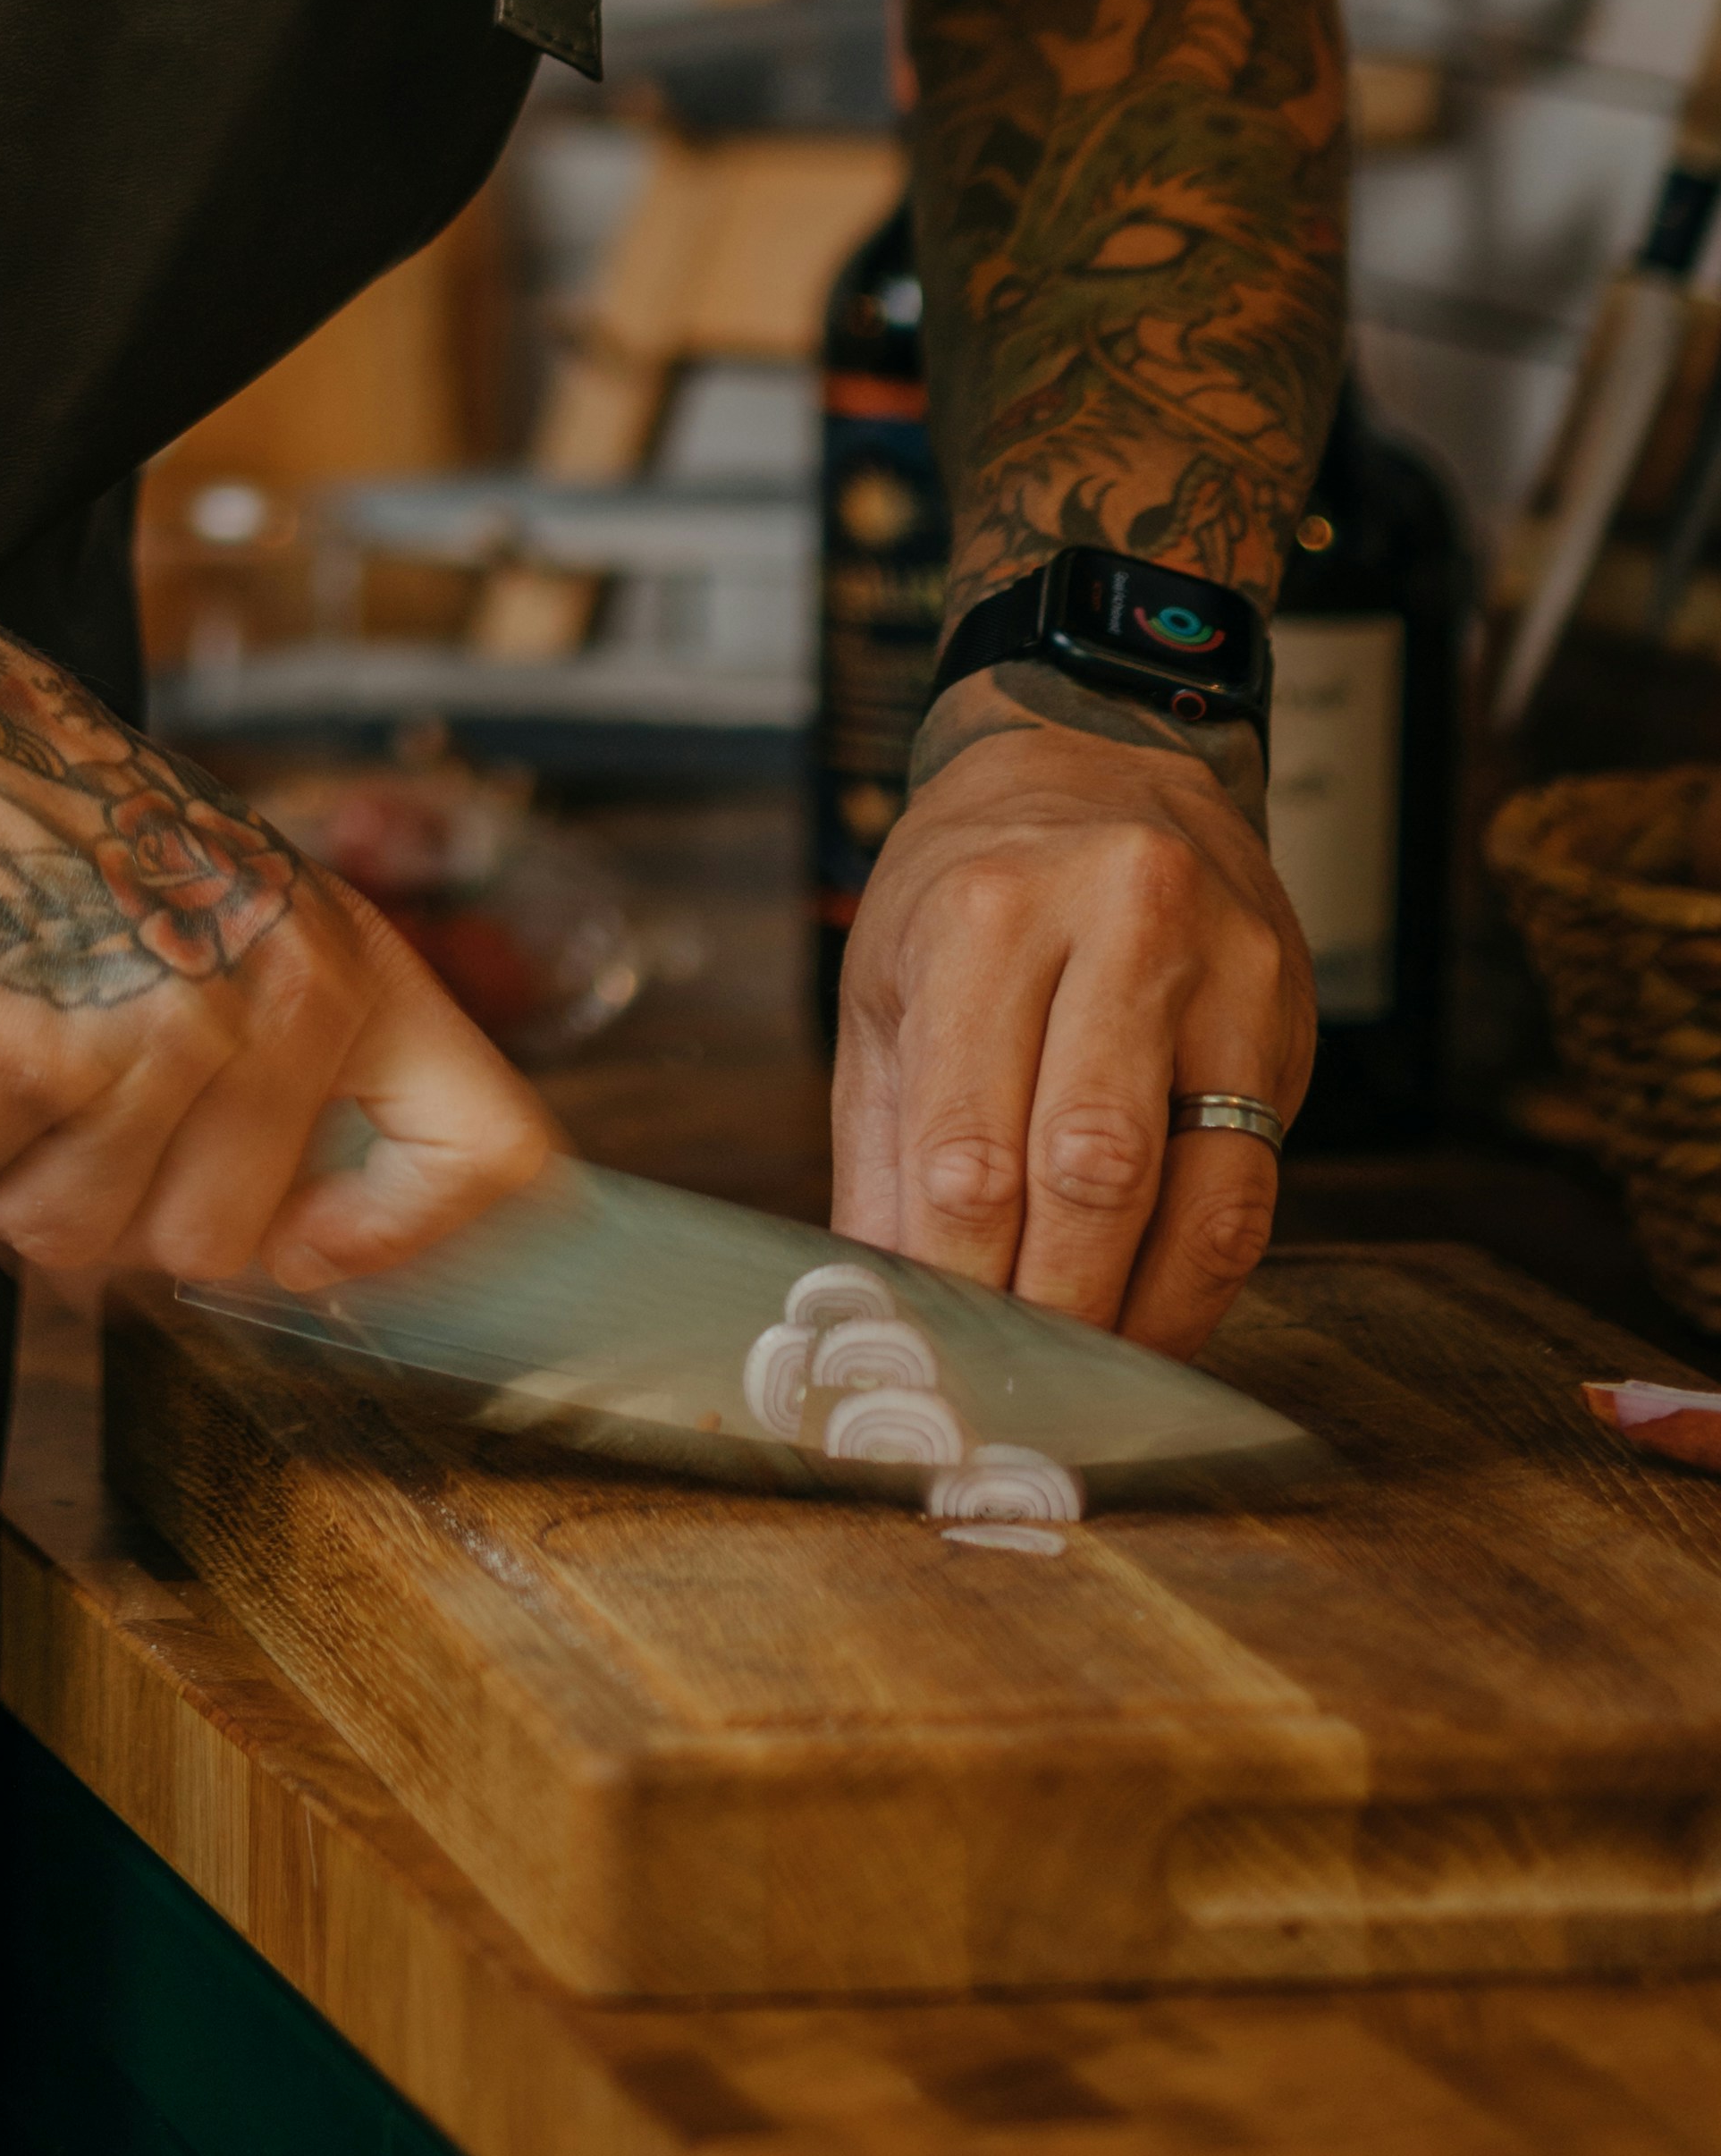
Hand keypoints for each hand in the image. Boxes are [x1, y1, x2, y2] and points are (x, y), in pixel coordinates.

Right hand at [0, 796, 558, 1297]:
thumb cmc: (21, 790)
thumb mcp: (215, 890)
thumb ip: (281, 1047)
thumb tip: (306, 1230)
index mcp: (334, 958)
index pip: (479, 1155)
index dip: (402, 1239)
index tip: (311, 1251)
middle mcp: (259, 1004)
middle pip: (219, 1246)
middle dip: (113, 1209)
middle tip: (44, 1122)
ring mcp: (137, 1039)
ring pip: (78, 1241)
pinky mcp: (5, 1065)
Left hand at [832, 708, 1314, 1353]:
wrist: (1095, 763)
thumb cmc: (969, 891)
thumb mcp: (887, 992)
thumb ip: (883, 1159)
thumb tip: (871, 1309)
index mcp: (983, 917)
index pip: (968, 1148)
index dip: (953, 1282)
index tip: (931, 1363)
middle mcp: (1111, 925)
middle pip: (1088, 1174)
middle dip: (1049, 1309)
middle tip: (1010, 1392)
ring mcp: (1217, 969)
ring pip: (1189, 1194)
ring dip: (1134, 1316)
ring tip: (1082, 1379)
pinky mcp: (1284, 1017)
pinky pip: (1250, 1190)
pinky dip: (1199, 1283)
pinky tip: (1154, 1324)